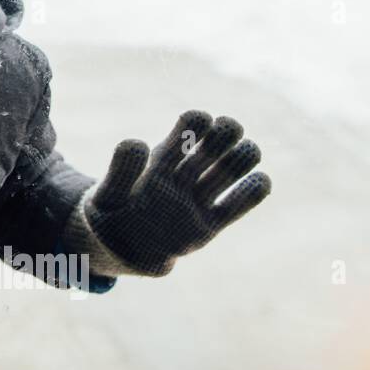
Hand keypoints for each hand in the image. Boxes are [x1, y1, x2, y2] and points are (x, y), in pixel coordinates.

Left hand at [84, 110, 271, 275]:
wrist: (114, 251)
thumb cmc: (108, 215)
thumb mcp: (107, 193)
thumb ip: (120, 171)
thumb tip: (137, 142)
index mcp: (159, 162)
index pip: (183, 135)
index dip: (194, 124)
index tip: (199, 118)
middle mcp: (183, 177)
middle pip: (211, 148)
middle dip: (224, 135)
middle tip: (230, 128)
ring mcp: (197, 200)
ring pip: (227, 172)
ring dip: (242, 157)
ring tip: (249, 149)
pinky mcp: (207, 227)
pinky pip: (235, 208)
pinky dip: (252, 193)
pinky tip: (261, 180)